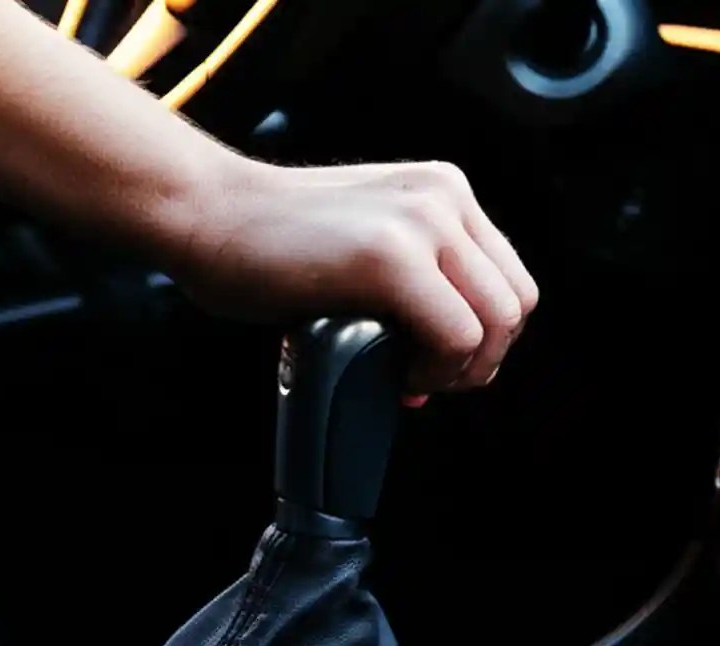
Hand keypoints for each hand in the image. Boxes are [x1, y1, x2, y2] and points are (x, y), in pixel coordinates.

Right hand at [170, 158, 538, 398]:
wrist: (204, 213)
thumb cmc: (266, 243)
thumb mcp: (365, 244)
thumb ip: (414, 279)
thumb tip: (445, 357)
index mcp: (442, 192)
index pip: (508, 280)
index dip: (482, 338)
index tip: (432, 363)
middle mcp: (443, 198)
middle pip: (515, 303)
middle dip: (479, 360)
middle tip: (426, 378)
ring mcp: (422, 220)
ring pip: (498, 321)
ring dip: (463, 368)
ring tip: (412, 377)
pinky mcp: (393, 254)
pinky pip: (457, 334)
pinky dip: (436, 370)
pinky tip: (398, 373)